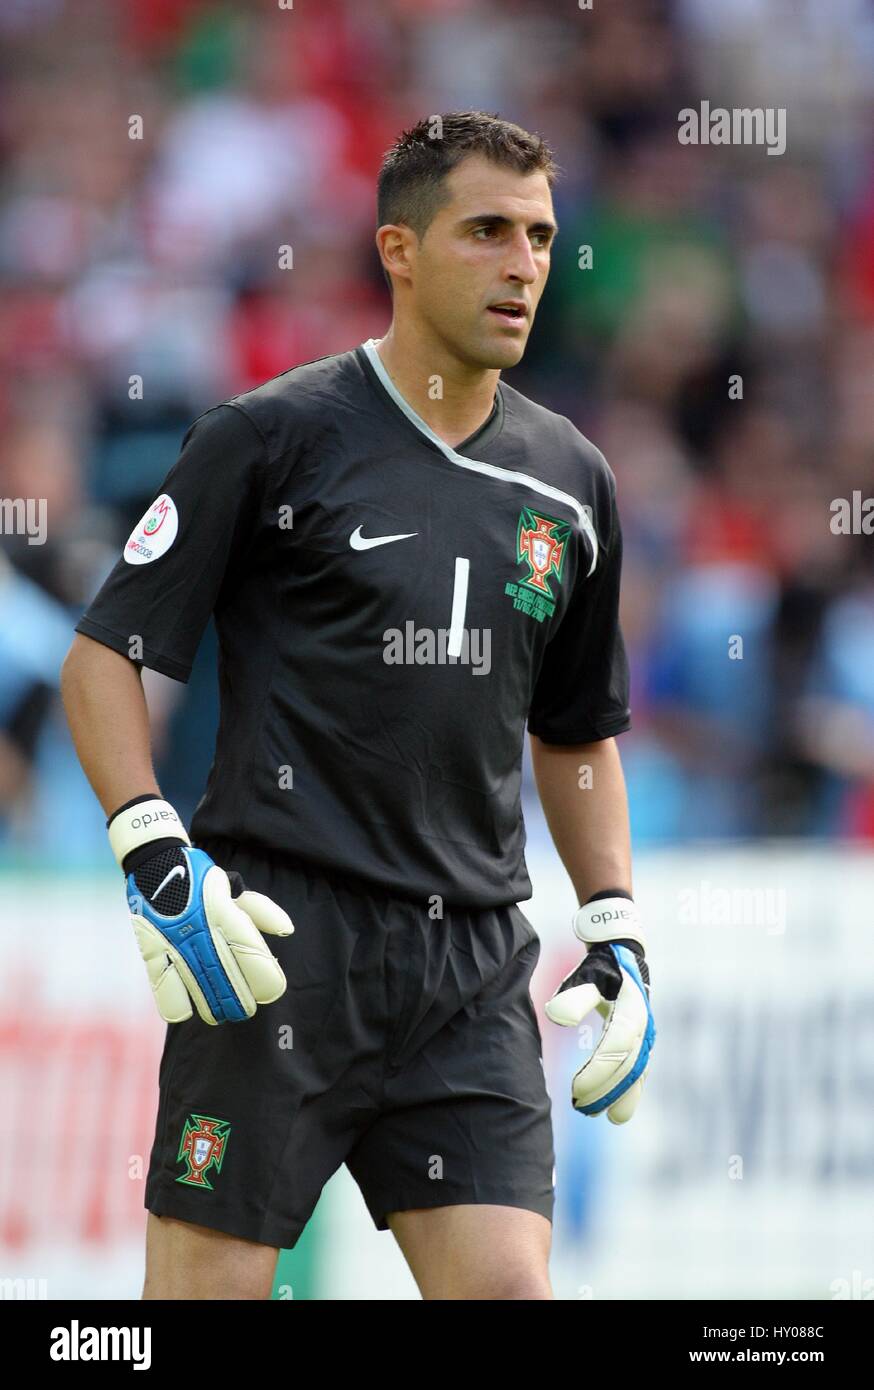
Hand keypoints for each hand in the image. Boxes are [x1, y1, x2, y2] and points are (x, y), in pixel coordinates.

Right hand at [108, 797, 292, 1024]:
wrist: (156, 864)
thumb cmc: (201, 879)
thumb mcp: (233, 888)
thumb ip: (261, 910)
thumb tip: (287, 930)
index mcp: (226, 914)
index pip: (254, 957)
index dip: (267, 980)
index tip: (272, 990)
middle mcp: (202, 932)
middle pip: (230, 981)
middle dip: (242, 1002)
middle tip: (246, 1010)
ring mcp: (176, 943)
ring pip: (201, 990)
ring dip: (214, 1007)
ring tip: (221, 1013)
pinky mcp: (152, 951)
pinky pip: (165, 989)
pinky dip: (178, 1005)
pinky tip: (188, 1008)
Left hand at [545, 895, 653, 1122]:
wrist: (624, 955)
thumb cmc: (600, 967)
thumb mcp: (585, 976)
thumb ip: (572, 997)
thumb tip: (555, 1017)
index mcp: (631, 1012)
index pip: (615, 1049)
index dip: (597, 1073)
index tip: (575, 1090)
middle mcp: (643, 1027)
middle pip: (628, 1067)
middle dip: (607, 1091)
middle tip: (582, 1110)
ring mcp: (647, 1036)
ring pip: (637, 1073)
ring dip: (621, 1096)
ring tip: (601, 1116)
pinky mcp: (644, 1042)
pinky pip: (640, 1071)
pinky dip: (630, 1090)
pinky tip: (618, 1107)